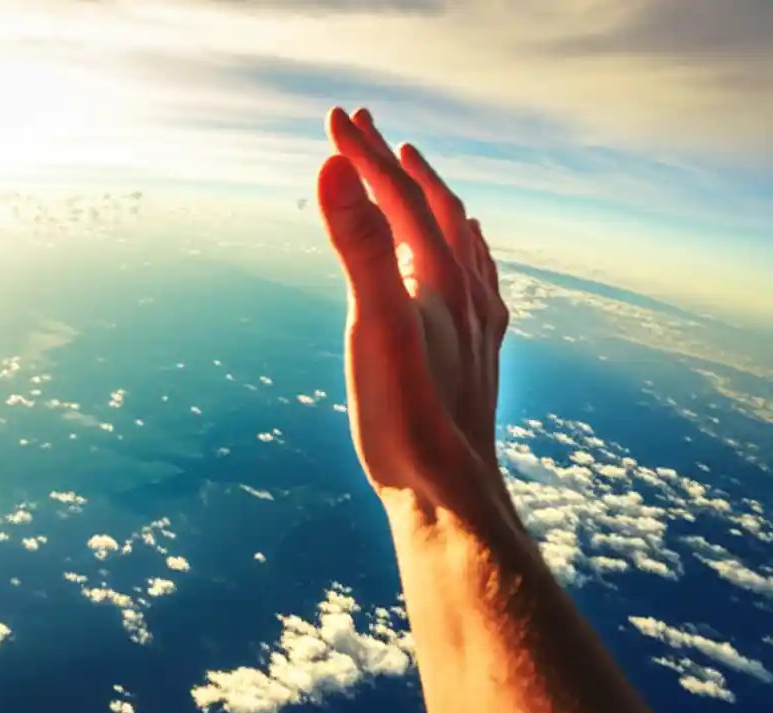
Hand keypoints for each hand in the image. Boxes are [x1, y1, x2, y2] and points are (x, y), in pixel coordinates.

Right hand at [317, 107, 510, 523]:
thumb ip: (356, 246)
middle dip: (394, 163)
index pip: (398, 196)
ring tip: (413, 172)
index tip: (332, 119)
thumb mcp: (372, 325)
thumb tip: (332, 169)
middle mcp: (468, 289)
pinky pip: (478, 279)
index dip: (363, 154)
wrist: (450, 496)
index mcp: (440, 276)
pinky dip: (463, 247)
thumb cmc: (407, 417)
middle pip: (433, 206)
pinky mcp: (477, 353)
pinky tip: (467, 257)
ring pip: (460, 240)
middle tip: (364, 127)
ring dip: (431, 198)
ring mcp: (478, 321)